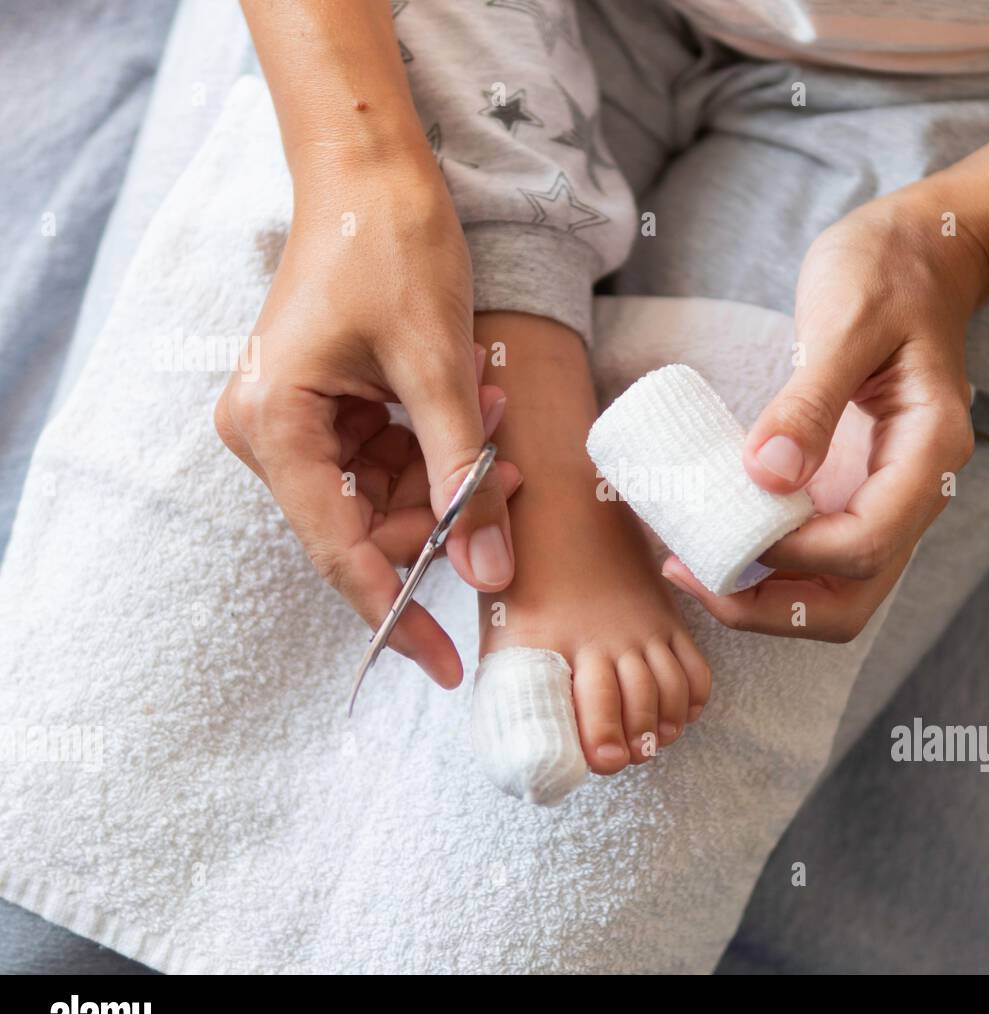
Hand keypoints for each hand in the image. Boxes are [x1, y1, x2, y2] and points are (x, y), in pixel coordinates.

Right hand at [215, 160, 517, 686]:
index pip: (341, 554)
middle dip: (446, 516)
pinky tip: (476, 402)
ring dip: (451, 472)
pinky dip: (440, 445)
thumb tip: (489, 570)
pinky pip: (391, 458)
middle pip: (366, 529)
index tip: (451, 665)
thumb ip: (464, 473)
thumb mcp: (439, 368)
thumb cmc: (391, 244)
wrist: (370, 167)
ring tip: (493, 412)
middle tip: (510, 486)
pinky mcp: (328, 409)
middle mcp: (272, 434)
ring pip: (388, 496)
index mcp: (275, 429)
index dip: (399, 614)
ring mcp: (298, 422)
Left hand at [663, 183, 987, 641]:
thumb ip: (809, 402)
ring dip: (767, 597)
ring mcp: (889, 498)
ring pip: (837, 591)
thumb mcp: (844, 320)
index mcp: (930, 453)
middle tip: (694, 576)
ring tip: (694, 566)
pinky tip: (718, 538)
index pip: (866, 544)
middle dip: (773, 607)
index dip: (791, 555)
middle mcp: (918, 492)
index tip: (721, 527)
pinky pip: (818, 555)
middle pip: (854, 597)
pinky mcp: (857, 489)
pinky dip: (770, 564)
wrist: (923, 250)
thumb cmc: (889, 271)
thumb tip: (765, 477)